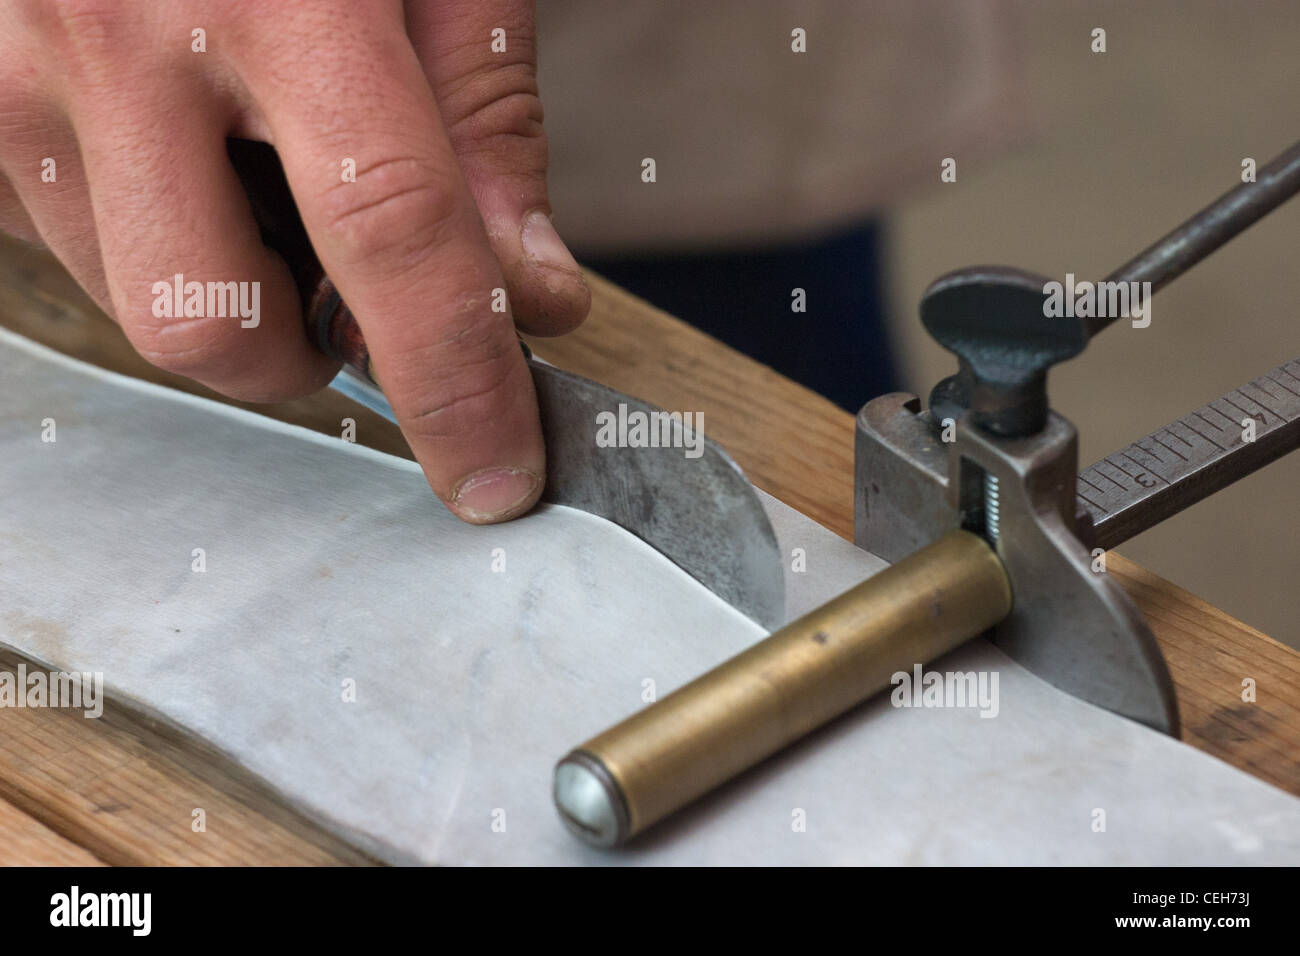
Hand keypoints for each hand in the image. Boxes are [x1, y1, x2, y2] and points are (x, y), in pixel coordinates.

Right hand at [0, 0, 588, 521]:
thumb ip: (490, 126)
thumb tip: (535, 297)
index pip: (391, 235)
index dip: (456, 381)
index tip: (495, 478)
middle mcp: (118, 27)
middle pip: (214, 322)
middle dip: (307, 348)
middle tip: (352, 274)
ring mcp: (11, 58)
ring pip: (131, 300)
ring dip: (228, 287)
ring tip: (256, 168)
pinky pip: (63, 241)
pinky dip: (152, 236)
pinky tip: (183, 146)